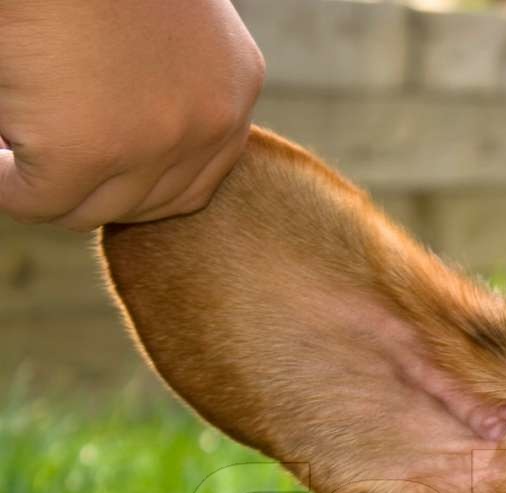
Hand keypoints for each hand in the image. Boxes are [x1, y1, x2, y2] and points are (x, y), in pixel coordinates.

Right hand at [0, 0, 263, 230]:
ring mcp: (156, 141)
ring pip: (89, 208)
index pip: (194, 175)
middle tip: (35, 157)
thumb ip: (159, 79)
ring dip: (43, 186)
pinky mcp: (87, 150)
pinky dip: (3, 183)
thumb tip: (116, 133)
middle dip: (87, 186)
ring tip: (12, 151)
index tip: (83, 158)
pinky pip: (37, 201)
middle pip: (144, 201)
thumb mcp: (160, 22)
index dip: (131, 176)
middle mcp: (211, 120)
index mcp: (233, 83)